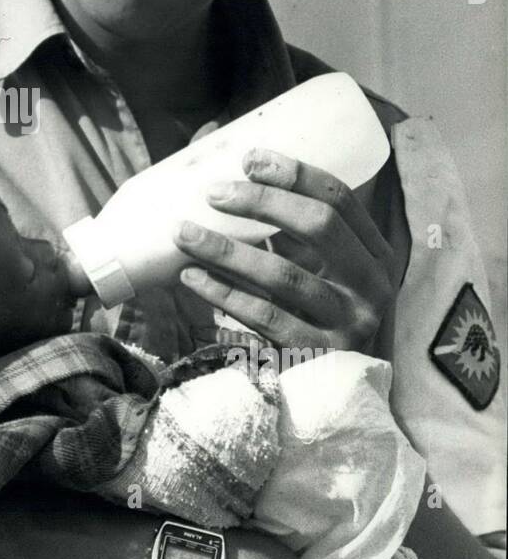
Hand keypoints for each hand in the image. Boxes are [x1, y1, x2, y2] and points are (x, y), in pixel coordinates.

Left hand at [174, 147, 395, 350]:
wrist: (341, 398)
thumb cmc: (318, 317)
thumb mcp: (322, 272)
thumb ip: (293, 232)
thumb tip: (239, 174)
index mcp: (375, 254)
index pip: (340, 199)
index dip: (294, 174)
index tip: (249, 159)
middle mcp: (372, 286)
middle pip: (318, 226)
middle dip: (261, 202)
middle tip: (213, 193)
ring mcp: (349, 323)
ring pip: (283, 273)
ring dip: (225, 249)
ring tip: (183, 233)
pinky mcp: (318, 355)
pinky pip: (263, 316)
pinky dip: (222, 293)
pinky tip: (191, 276)